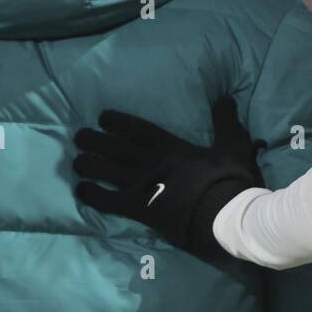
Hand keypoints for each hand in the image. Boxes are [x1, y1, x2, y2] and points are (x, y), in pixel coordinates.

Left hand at [73, 96, 262, 259]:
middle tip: (80, 136)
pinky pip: (108, 200)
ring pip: (106, 171)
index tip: (102, 117)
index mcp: (171, 146)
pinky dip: (92, 195)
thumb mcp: (234, 145)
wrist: (224, 213)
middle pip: (115, 147)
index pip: (138, 129)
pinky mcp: (138, 208)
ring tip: (77, 161)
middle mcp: (151, 162)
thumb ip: (226, 122)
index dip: (118, 122)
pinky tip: (81, 190)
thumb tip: (226, 98)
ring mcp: (142, 185)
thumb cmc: (230, 180)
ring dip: (89, 164)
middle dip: (95, 140)